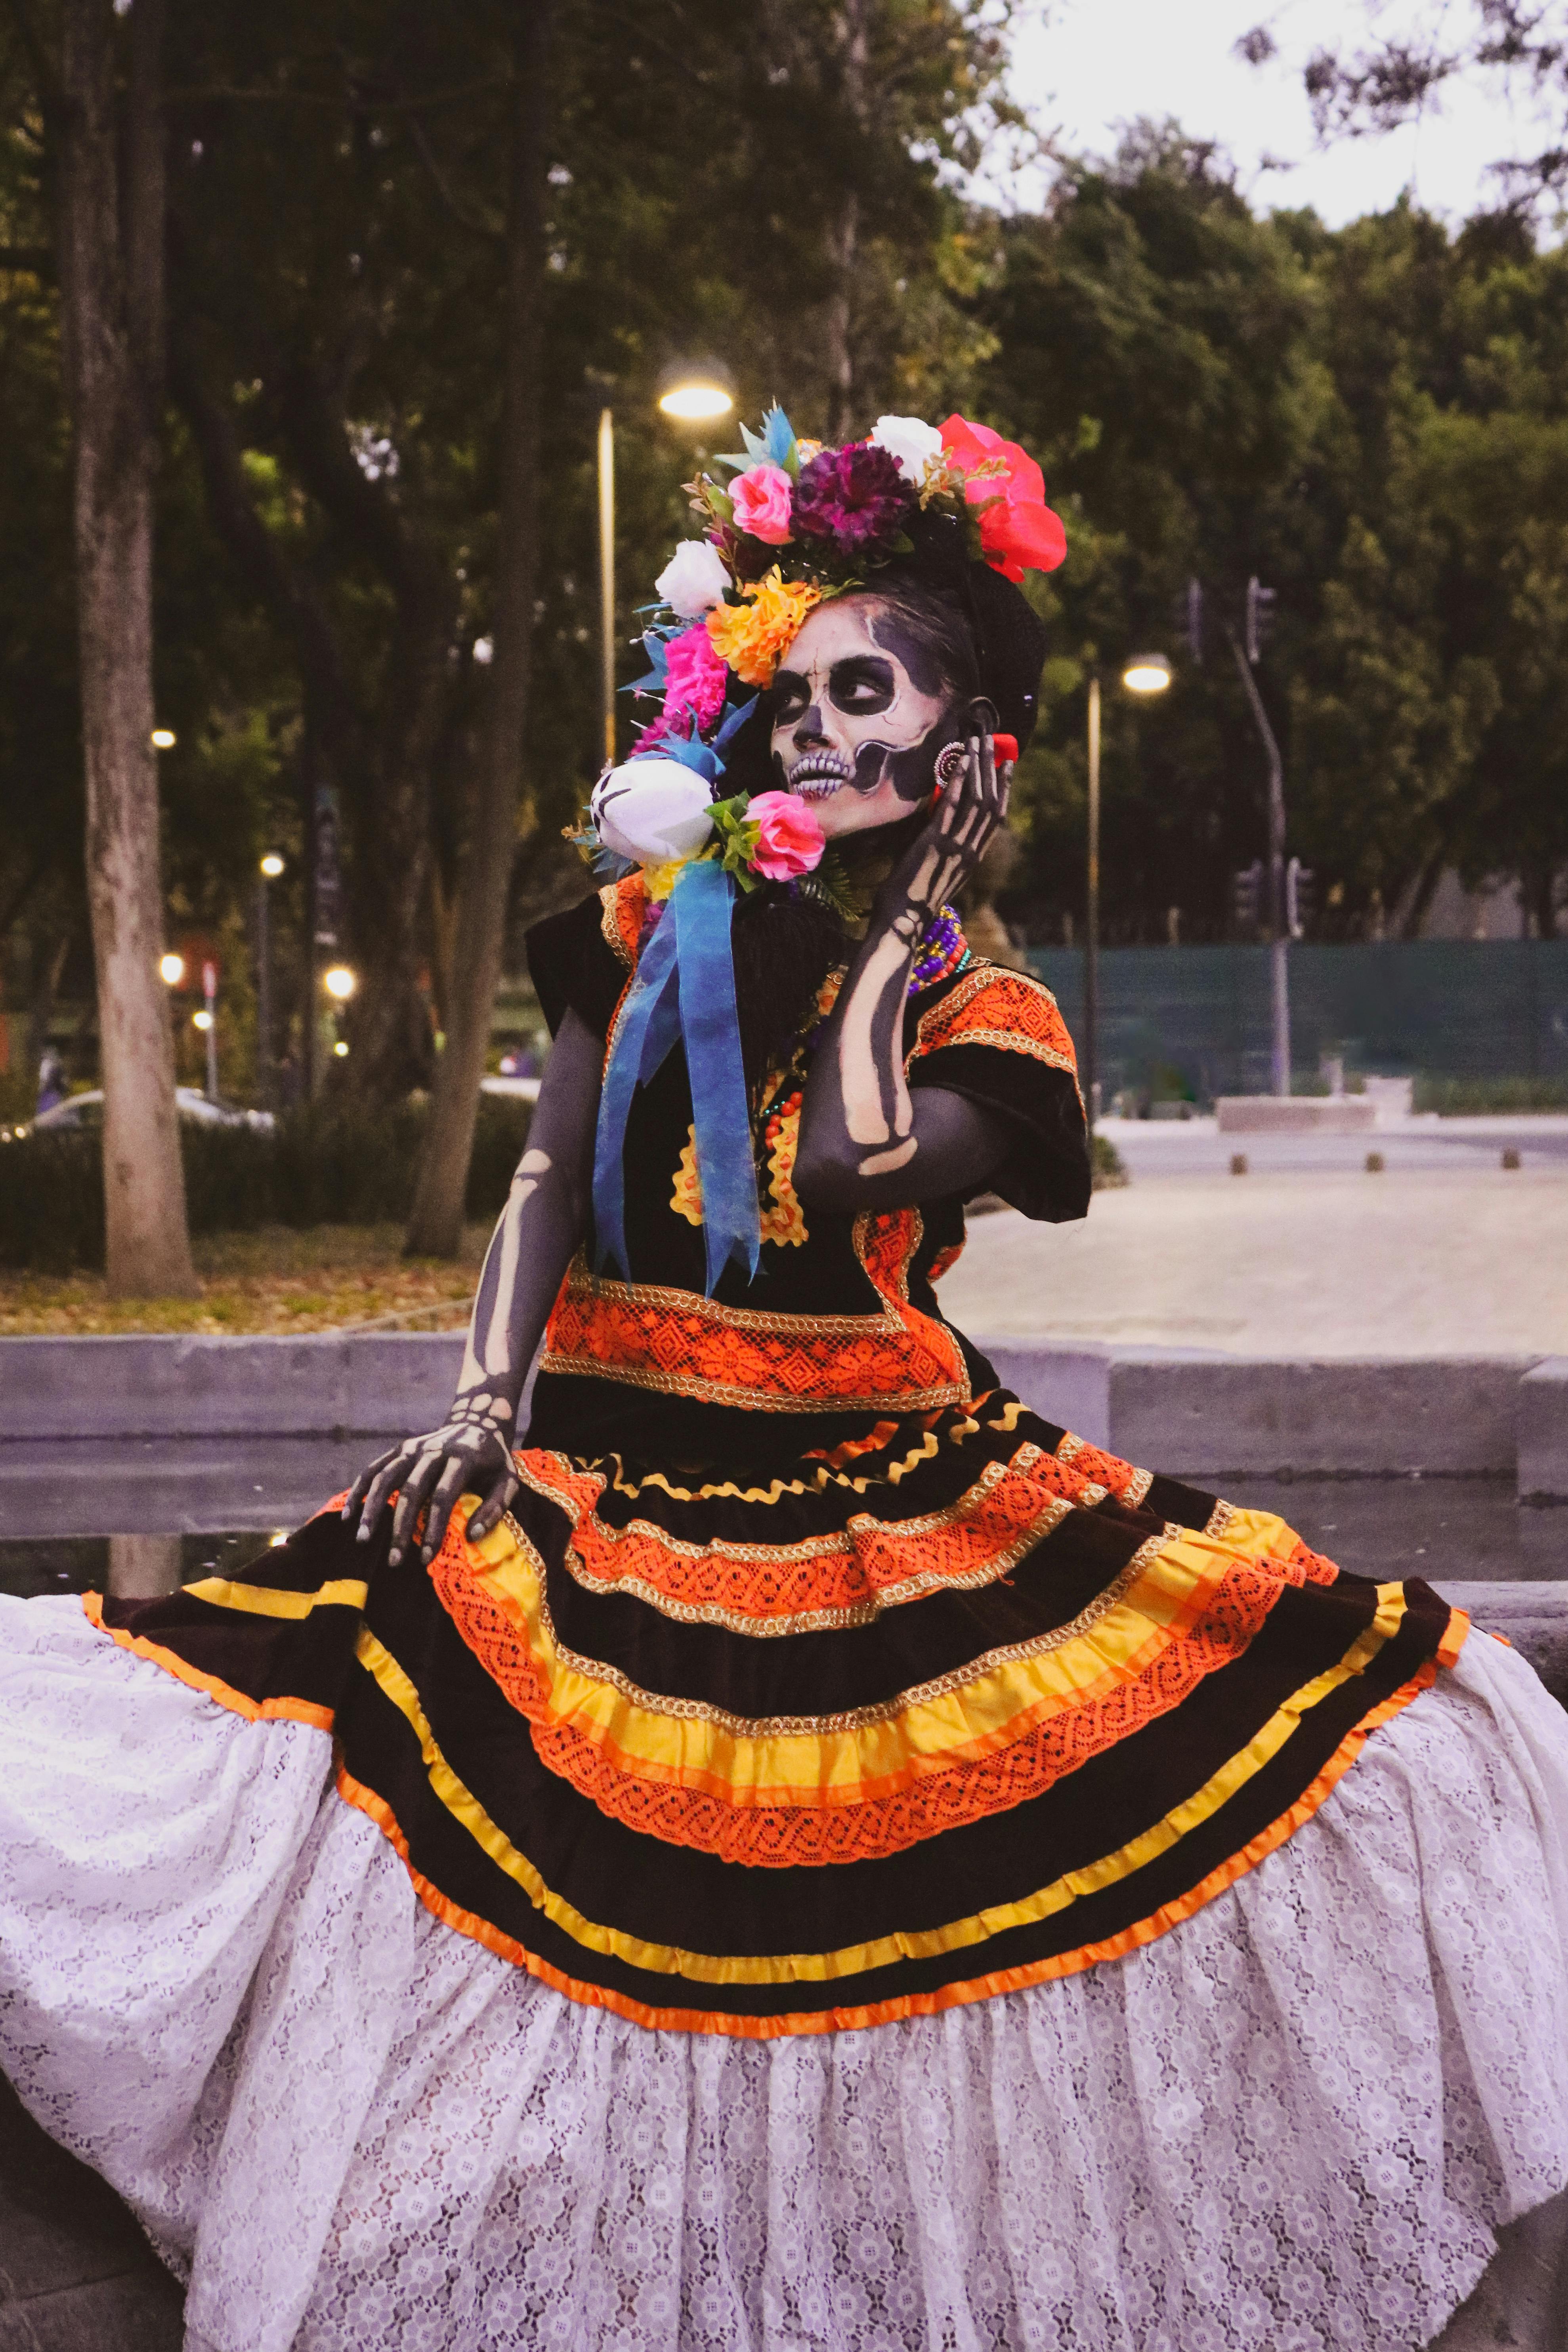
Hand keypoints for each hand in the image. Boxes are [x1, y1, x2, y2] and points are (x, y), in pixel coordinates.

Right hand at [343, 1411, 518, 1567]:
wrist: (478, 1420)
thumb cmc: (494, 1461)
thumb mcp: (508, 1480)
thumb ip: (495, 1508)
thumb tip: (471, 1537)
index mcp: (463, 1457)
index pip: (444, 1496)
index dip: (434, 1528)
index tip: (427, 1557)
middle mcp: (434, 1449)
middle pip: (411, 1490)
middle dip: (401, 1528)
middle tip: (395, 1561)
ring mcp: (413, 1447)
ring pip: (385, 1477)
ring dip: (372, 1509)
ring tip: (363, 1539)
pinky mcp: (399, 1448)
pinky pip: (374, 1469)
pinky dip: (359, 1491)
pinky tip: (349, 1515)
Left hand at [875, 728, 1012, 932]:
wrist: (903, 921)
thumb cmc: (912, 899)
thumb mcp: (937, 870)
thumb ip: (944, 847)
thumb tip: (940, 822)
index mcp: (973, 858)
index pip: (995, 817)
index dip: (1003, 789)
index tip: (1006, 766)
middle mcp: (971, 850)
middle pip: (990, 802)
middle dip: (992, 769)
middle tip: (991, 742)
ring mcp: (956, 846)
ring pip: (976, 799)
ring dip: (977, 767)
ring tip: (977, 742)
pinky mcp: (936, 842)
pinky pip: (951, 806)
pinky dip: (958, 781)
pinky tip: (959, 762)